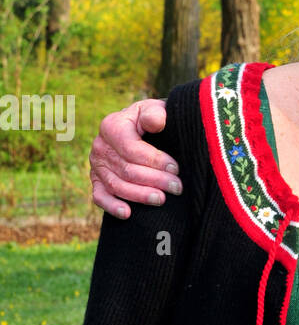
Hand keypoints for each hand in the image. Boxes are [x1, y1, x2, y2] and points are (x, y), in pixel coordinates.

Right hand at [90, 98, 177, 217]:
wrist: (143, 129)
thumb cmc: (153, 120)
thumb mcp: (155, 110)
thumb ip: (155, 113)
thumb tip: (156, 122)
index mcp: (111, 126)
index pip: (131, 149)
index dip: (154, 161)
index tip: (176, 169)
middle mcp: (100, 146)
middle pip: (126, 169)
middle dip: (154, 180)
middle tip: (177, 188)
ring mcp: (96, 165)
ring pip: (116, 185)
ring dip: (140, 195)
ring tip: (162, 199)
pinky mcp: (97, 181)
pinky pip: (100, 196)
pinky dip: (112, 206)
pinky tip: (128, 213)